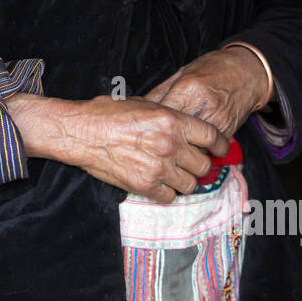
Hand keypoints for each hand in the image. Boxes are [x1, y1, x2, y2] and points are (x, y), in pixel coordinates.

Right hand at [6, 93, 229, 203]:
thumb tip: (188, 128)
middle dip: (197, 163)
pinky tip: (157, 183)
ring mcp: (159, 168)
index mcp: (173, 121)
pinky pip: (170, 196)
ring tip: (171, 173)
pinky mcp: (145, 186)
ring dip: (183, 180)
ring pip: (190, 184)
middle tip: (187, 161)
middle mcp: (170, 145)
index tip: (219, 149)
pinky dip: (166, 192)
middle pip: (203, 164)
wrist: (82, 133)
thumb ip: (170, 118)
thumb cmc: (108, 114)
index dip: (220, 145)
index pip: (212, 137)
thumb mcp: (145, 104)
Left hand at [142, 47, 270, 139]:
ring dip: (180, 149)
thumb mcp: (182, 73)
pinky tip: (188, 146)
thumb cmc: (213, 69)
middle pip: (176, 133)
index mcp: (188, 89)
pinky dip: (196, 149)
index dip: (149, 124)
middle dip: (163, 140)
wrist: (248, 72)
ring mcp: (218, 120)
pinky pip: (206, 147)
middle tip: (152, 144)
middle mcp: (204, 106)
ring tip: (169, 148)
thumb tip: (137, 107)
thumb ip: (161, 92)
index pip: (162, 114)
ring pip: (192, 146)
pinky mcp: (227, 131)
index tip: (142, 130)